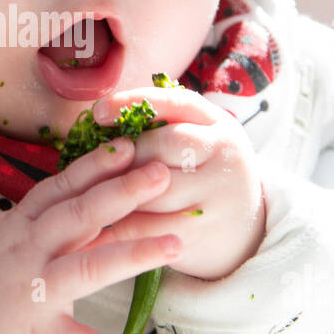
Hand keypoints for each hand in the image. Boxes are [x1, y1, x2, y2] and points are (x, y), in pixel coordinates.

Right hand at [0, 138, 182, 333]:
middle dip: (122, 192)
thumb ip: (49, 219)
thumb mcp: (6, 235)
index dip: (96, 165)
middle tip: (162, 173)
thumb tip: (99, 197)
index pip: (62, 187)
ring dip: (133, 254)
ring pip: (87, 268)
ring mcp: (34, 292)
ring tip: (175, 244)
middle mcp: (29, 250)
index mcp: (22, 224)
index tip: (130, 145)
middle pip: (79, 214)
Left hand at [86, 87, 266, 280]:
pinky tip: (97, 226)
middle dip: (123, 156)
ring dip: (116, 193)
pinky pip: (150, 227)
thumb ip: (163, 128)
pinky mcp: (204, 231)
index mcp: (220, 124)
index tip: (97, 112)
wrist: (247, 231)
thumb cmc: (204, 178)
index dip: (133, 103)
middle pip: (161, 146)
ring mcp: (218, 193)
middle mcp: (225, 154)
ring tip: (86, 194)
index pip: (174, 104)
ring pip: (153, 189)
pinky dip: (119, 227)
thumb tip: (100, 117)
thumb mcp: (199, 144)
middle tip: (93, 166)